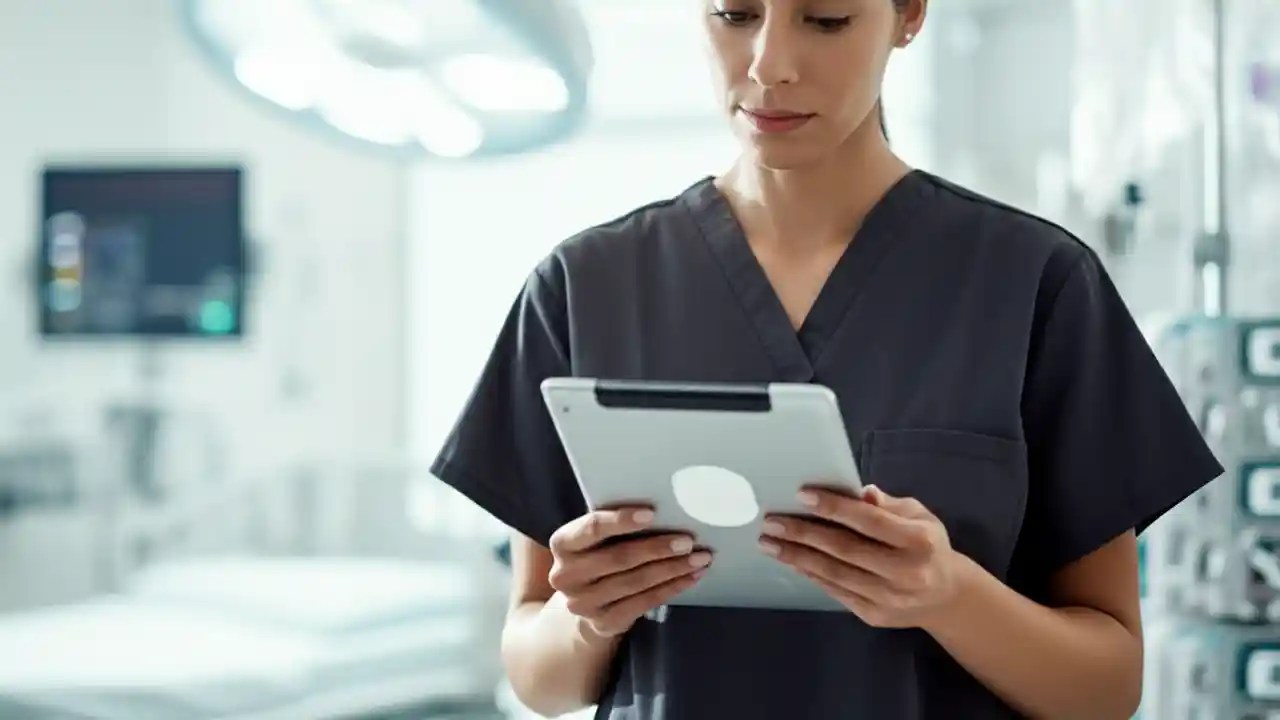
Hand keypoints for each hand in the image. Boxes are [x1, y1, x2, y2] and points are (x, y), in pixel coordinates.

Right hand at [548, 508, 711, 637]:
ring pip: (636, 582)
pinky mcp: (604, 622)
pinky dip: (672, 588)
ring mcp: (584, 603)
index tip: (652, 513)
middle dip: (658, 548)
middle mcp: (566, 575)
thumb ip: (614, 526)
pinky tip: (692, 577)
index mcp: (562, 544)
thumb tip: (664, 510)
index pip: (591, 528)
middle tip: (688, 540)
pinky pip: (644, 602)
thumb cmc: (597, 555)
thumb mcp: (594, 538)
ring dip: (672, 568)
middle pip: (619, 558)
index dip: (621, 520)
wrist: (583, 602)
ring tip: (700, 557)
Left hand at [758, 485, 960, 628]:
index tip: (802, 495)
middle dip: (803, 533)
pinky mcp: (874, 615)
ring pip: (835, 573)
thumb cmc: (926, 545)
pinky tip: (792, 561)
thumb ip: (887, 505)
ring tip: (769, 542)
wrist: (945, 597)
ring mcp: (889, 597)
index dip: (834, 507)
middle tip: (771, 522)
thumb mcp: (919, 516)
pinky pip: (835, 591)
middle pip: (845, 549)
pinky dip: (810, 574)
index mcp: (918, 540)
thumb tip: (860, 491)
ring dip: (797, 556)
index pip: (869, 521)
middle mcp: (905, 571)